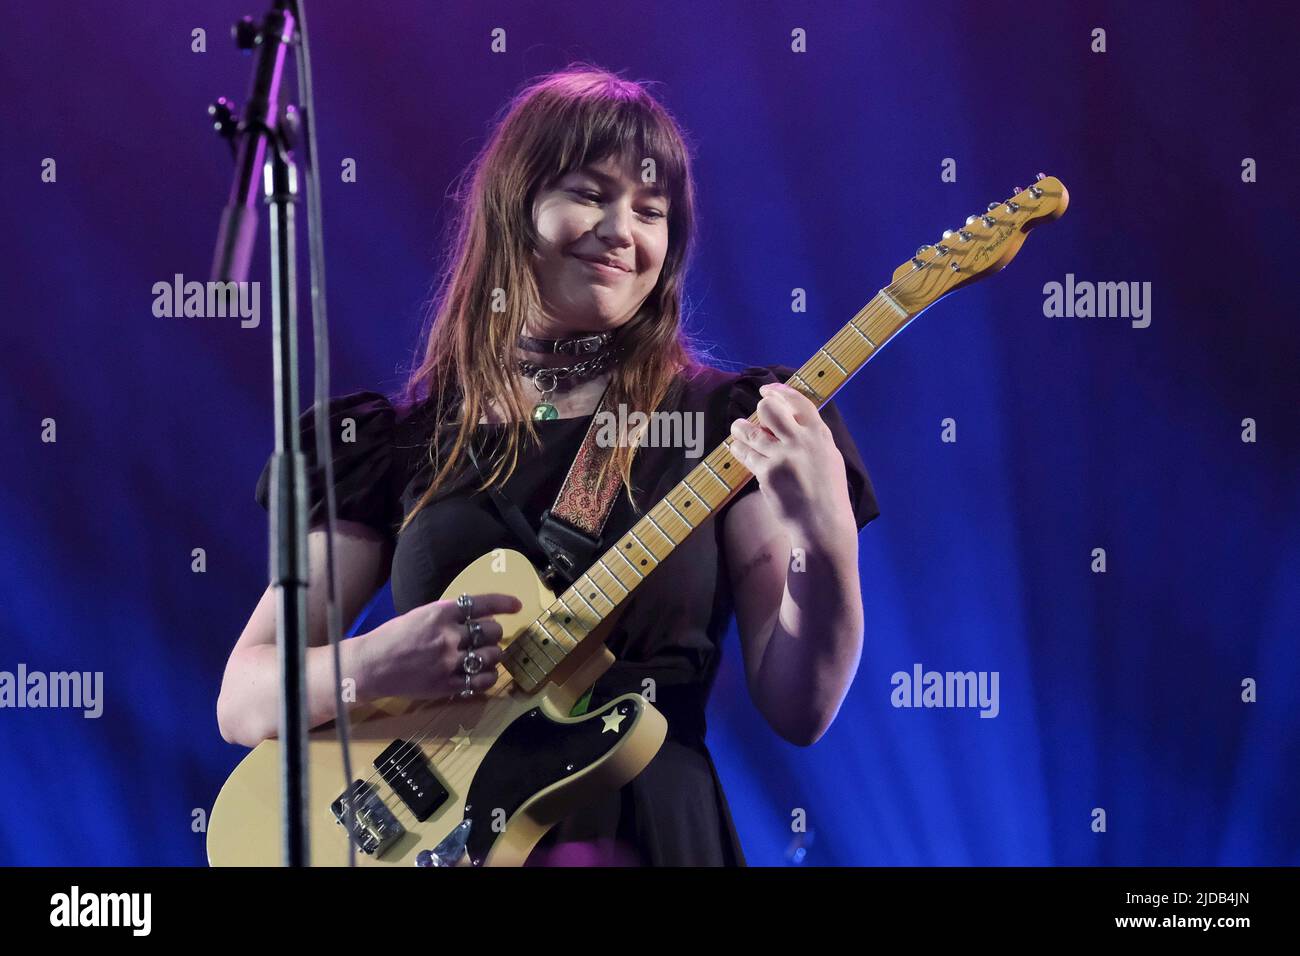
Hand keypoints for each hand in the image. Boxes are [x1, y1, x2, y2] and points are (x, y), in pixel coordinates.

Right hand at [358, 593, 522, 700]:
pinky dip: (489, 676)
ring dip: (494, 655)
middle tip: (488, 637)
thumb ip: (447, 615)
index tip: (516, 606)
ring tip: (486, 655)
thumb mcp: (420, 615)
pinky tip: (485, 673)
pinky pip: (481, 681)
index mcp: (440, 614)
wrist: (371, 666)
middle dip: (494, 633)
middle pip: (492, 631)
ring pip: (492, 656)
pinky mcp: (447, 684)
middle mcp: (448, 636)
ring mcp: (449, 662)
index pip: (481, 604)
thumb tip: (475, 617)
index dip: (503, 603)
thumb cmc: (393, 637)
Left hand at [728, 382, 854, 540]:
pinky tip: (736, 448)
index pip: (798, 402)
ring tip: (737, 427)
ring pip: (752, 431)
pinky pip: (746, 454)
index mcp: (820, 435)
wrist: (823, 524)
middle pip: (770, 410)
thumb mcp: (829, 458)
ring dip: (741, 427)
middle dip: (760, 408)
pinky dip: (739, 450)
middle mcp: (801, 442)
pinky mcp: (767, 473)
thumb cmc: (827, 493)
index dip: (779, 392)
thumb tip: (791, 421)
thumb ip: (812, 438)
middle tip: (755, 413)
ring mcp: (782, 457)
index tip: (767, 390)